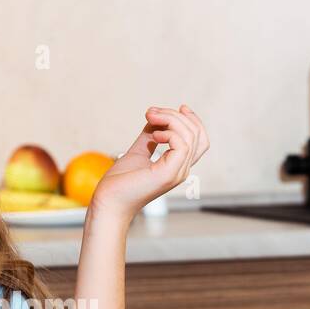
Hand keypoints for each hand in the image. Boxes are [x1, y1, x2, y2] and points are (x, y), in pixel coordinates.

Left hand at [89, 103, 209, 222]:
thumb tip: (155, 118)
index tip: (180, 107)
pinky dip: (169, 132)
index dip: (194, 121)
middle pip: (196, 134)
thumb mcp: (138, 152)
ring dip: (170, 119)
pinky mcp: (169, 174)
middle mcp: (182, 170)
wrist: (109, 201)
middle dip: (176, 115)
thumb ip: (149, 136)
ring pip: (189, 136)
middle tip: (152, 112)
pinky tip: (154, 135)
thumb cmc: (120, 182)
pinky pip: (182, 144)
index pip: (200, 141)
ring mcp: (177, 173)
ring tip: (150, 117)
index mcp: (177, 166)